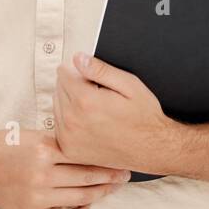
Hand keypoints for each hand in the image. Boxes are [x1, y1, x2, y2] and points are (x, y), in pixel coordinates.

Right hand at [0, 129, 129, 208]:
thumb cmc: (9, 145)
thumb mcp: (37, 135)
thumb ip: (63, 143)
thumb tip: (96, 148)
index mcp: (44, 150)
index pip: (85, 156)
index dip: (106, 159)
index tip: (120, 159)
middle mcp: (41, 174)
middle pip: (87, 178)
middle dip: (110, 177)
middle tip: (124, 174)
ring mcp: (37, 197)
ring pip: (81, 198)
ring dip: (100, 194)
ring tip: (111, 188)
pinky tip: (87, 206)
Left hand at [54, 52, 177, 173]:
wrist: (152, 148)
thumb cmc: (143, 117)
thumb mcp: (129, 85)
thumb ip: (101, 70)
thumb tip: (78, 58)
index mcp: (86, 101)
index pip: (63, 73)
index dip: (79, 71)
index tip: (92, 78)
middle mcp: (73, 121)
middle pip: (58, 88)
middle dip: (73, 85)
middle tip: (97, 94)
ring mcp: (69, 138)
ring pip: (56, 106)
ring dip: (70, 103)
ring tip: (94, 109)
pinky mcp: (69, 150)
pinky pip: (58, 126)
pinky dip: (69, 121)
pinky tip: (88, 122)